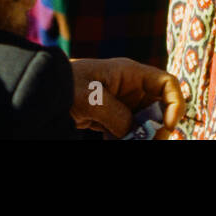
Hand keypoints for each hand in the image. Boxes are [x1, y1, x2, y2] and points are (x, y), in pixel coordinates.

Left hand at [69, 57, 185, 138]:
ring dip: (143, 136)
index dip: (174, 103)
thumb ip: (118, 115)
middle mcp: (131, 87)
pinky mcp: (111, 117)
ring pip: (145, 122)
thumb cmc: (66, 85)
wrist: (41, 91)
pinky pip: (130, 130)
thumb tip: (134, 132)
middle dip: (158, 126)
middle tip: (150, 141)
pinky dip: (128, 139)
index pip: (167, 83)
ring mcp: (122, 103)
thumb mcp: (92, 100)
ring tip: (131, 142)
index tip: (167, 125)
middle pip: (159, 107)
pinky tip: (114, 141)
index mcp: (130, 73)